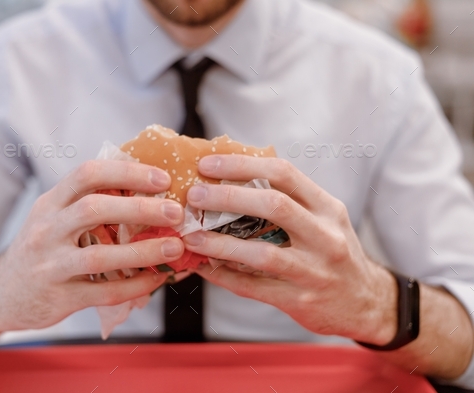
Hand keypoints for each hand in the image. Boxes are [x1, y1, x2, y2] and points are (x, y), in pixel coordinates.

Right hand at [0, 160, 183, 332]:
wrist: (2, 293)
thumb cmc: (42, 248)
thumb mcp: (54, 217)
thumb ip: (88, 201)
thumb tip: (147, 188)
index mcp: (50, 203)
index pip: (87, 174)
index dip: (127, 172)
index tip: (162, 178)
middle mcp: (46, 230)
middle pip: (93, 209)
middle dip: (140, 208)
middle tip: (176, 212)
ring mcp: (50, 265)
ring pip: (99, 255)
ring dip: (142, 251)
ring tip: (175, 248)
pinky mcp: (59, 297)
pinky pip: (103, 292)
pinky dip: (135, 286)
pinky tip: (157, 278)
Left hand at [183, 155, 396, 344]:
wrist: (366, 303)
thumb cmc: (334, 253)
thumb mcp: (324, 219)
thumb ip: (289, 200)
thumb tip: (230, 179)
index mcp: (327, 208)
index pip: (284, 173)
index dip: (242, 165)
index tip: (209, 164)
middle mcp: (325, 236)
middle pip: (274, 206)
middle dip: (227, 198)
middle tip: (195, 195)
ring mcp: (314, 270)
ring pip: (261, 253)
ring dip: (220, 244)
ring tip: (192, 237)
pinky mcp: (300, 300)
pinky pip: (254, 288)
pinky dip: (225, 277)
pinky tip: (204, 268)